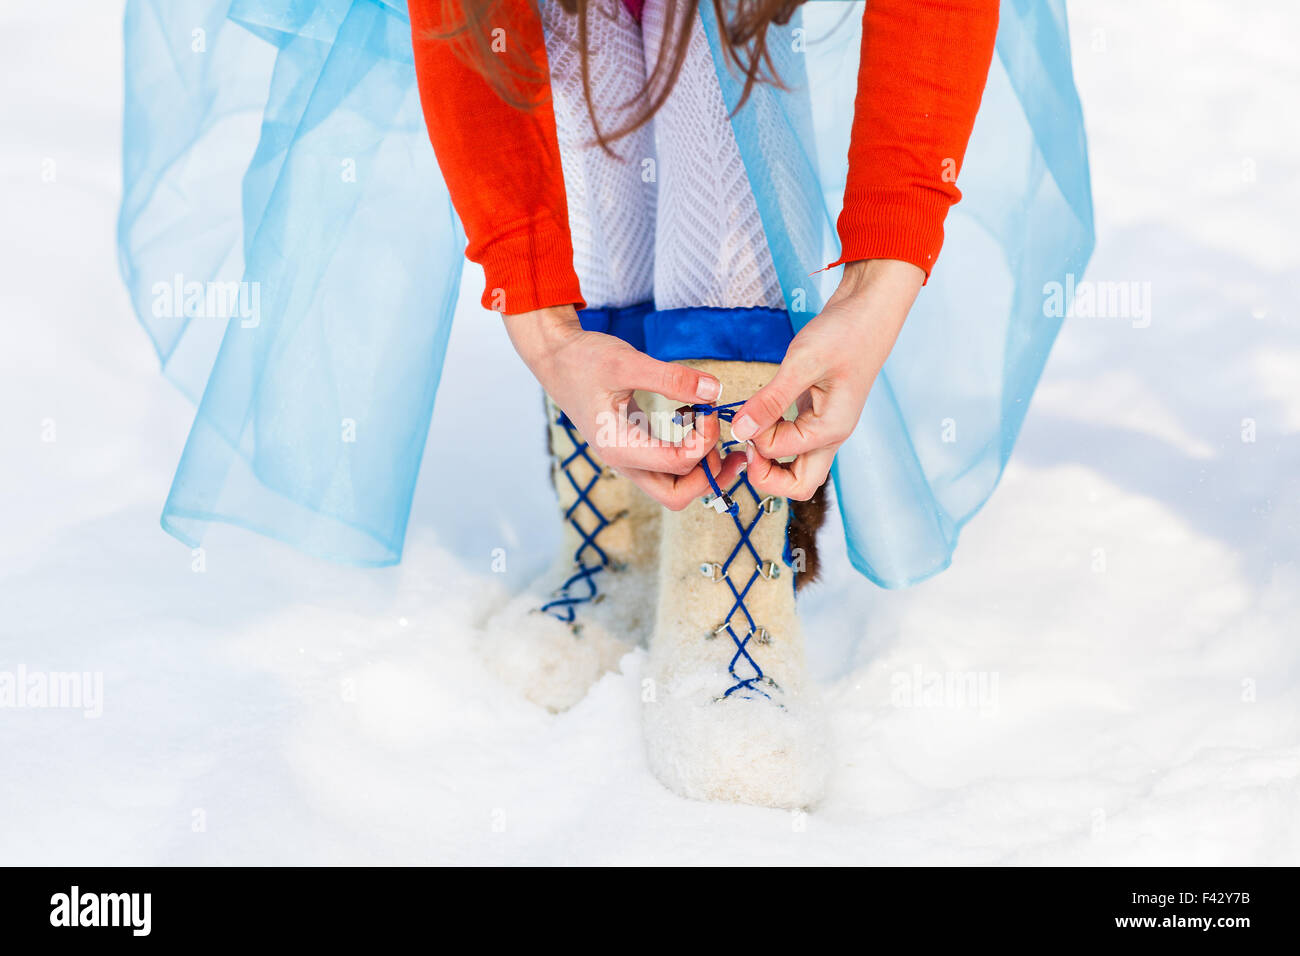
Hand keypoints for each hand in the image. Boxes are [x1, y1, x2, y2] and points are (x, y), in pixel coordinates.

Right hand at [503, 305, 747, 508]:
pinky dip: (690, 455)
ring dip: (701, 468)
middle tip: (727, 444)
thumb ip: (672, 378)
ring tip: (713, 430)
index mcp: (620, 448)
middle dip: (710, 476)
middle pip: (677, 496)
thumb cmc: (584, 360)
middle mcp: (624, 462)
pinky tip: (696, 423)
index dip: (705, 439)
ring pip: (674, 487)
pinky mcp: (634, 447)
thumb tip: (715, 390)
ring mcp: (629, 458)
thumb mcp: (627, 362)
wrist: (556, 358)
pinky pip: (668, 467)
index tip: (708, 407)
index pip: (679, 464)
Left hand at [729, 259, 924, 499]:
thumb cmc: (845, 333)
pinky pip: (794, 444)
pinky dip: (774, 438)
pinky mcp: (818, 416)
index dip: (755, 437)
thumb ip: (770, 401)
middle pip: (798, 485)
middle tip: (745, 444)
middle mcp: (831, 436)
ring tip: (752, 426)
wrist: (869, 310)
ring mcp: (825, 429)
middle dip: (766, 476)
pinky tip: (763, 414)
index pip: (780, 453)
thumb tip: (739, 430)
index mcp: (831, 429)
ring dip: (770, 458)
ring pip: (797, 468)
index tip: (743, 413)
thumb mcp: (802, 363)